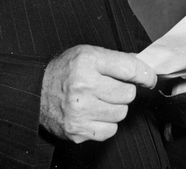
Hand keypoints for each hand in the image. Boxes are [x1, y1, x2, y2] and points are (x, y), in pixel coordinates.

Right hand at [40, 44, 156, 142]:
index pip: (129, 68)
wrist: (35, 92)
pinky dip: (107, 124)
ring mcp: (79, 110)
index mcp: (87, 61)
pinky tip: (95, 114)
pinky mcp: (77, 130)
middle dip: (124, 91)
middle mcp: (83, 85)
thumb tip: (143, 67)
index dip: (145, 74)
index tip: (149, 79)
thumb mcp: (88, 54)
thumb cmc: (64, 71)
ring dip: (116, 108)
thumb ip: (116, 59)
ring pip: (121, 113)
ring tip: (100, 100)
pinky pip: (110, 131)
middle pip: (128, 94)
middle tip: (110, 88)